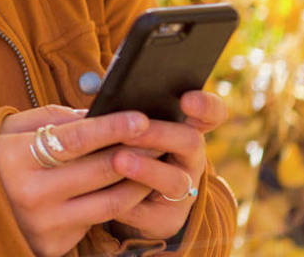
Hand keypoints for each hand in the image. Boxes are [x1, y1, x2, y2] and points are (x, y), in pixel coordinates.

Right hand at [0, 105, 154, 256]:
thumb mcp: (11, 130)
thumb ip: (51, 119)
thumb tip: (96, 114)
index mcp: (17, 157)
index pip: (76, 139)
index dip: (111, 127)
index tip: (140, 117)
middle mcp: (32, 192)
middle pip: (99, 170)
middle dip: (135, 151)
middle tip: (160, 137)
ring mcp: (45, 222)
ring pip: (109, 201)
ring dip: (138, 181)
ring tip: (154, 162)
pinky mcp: (55, 244)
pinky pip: (97, 219)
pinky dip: (120, 201)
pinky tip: (132, 186)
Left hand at [108, 91, 228, 240]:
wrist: (131, 204)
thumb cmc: (127, 151)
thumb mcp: (129, 129)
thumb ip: (120, 109)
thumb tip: (92, 84)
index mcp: (185, 130)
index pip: (210, 114)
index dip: (205, 106)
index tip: (187, 99)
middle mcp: (190, 160)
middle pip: (191, 142)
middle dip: (161, 133)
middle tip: (136, 127)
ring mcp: (183, 192)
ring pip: (175, 180)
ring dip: (147, 169)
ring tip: (119, 160)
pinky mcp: (166, 219)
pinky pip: (149, 212)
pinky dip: (127, 201)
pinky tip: (105, 192)